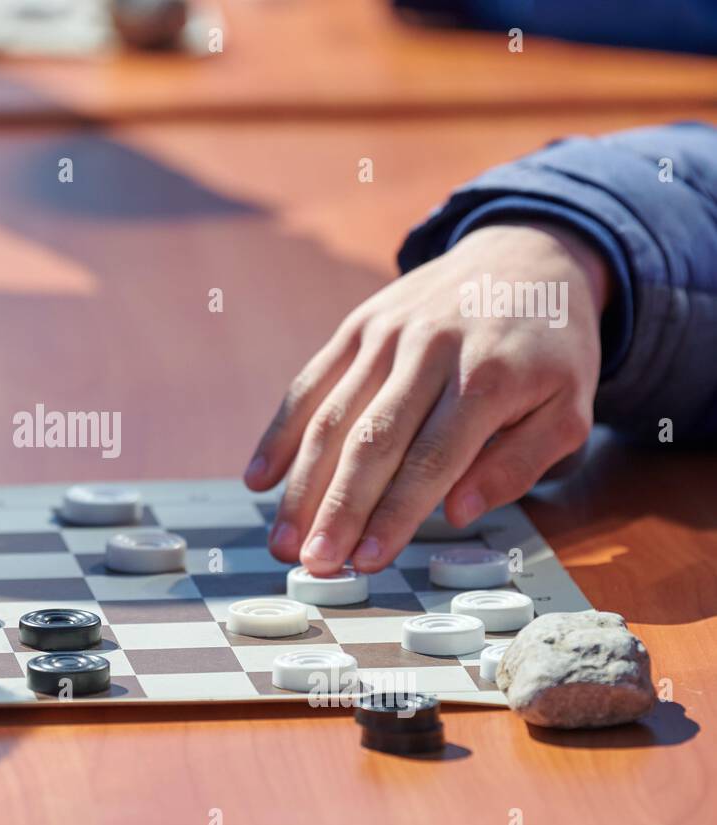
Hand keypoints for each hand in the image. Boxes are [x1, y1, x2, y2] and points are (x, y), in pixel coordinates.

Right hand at [243, 222, 609, 574]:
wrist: (524, 255)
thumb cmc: (549, 350)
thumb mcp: (569, 409)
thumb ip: (520, 464)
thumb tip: (459, 512)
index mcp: (489, 377)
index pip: (432, 459)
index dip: (395, 514)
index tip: (368, 561)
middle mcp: (430, 351)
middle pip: (371, 442)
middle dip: (337, 509)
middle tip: (310, 562)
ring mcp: (386, 335)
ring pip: (331, 417)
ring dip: (301, 484)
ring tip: (282, 539)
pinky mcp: (357, 327)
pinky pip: (310, 383)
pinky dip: (280, 432)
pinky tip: (260, 478)